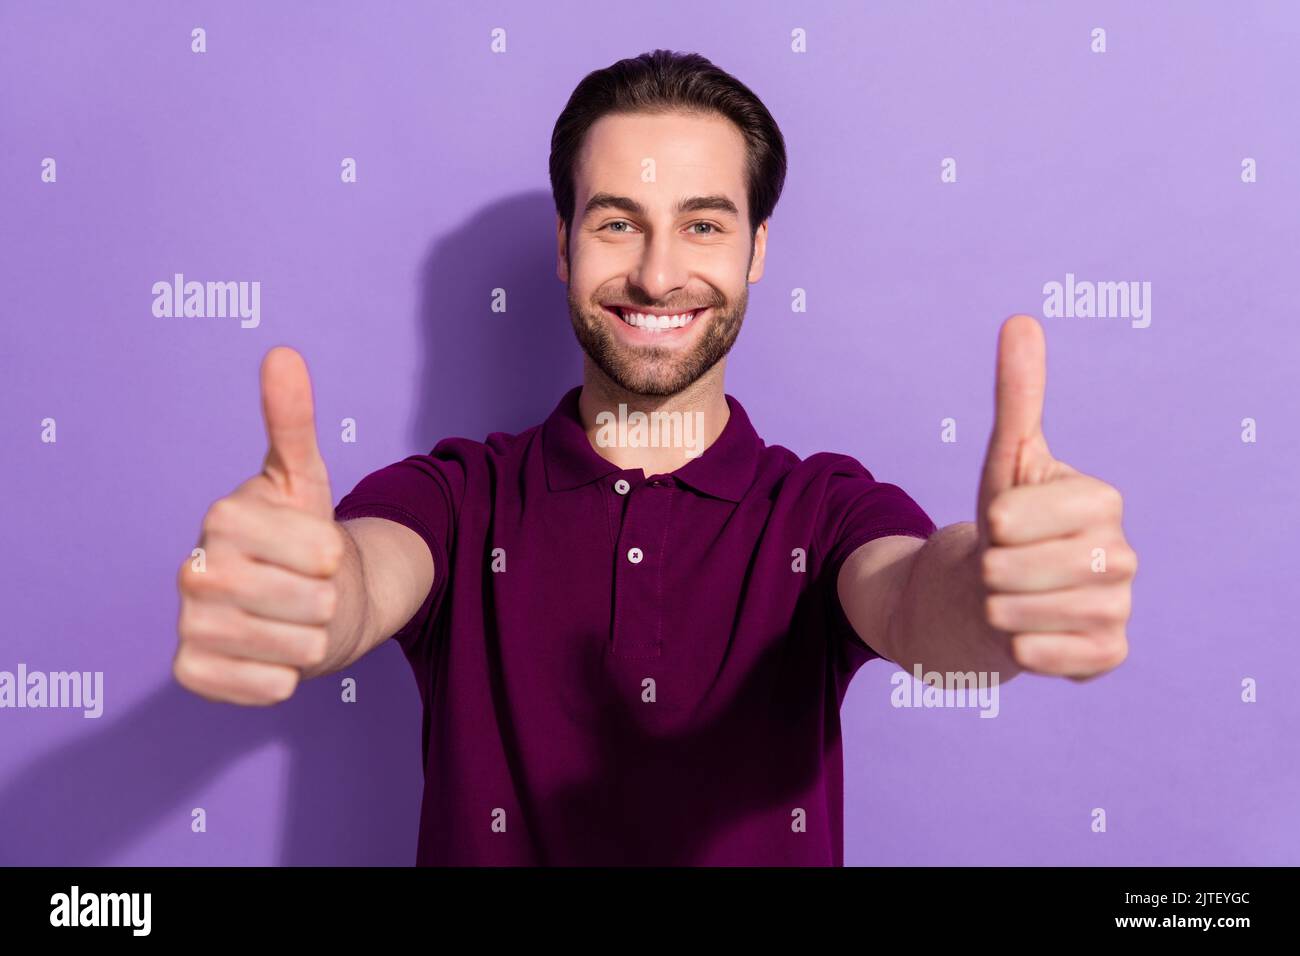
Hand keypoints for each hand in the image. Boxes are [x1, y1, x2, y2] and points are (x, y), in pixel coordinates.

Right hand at [174, 347, 344, 704]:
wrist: (291, 602)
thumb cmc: (302, 539)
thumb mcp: (304, 478)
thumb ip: (293, 419)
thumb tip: (282, 353)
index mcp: (223, 515)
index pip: (323, 551)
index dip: (336, 554)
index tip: (318, 548)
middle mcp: (193, 568)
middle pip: (313, 602)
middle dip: (327, 600)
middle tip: (306, 589)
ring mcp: (187, 622)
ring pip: (300, 648)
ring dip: (312, 638)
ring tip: (292, 618)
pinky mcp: (191, 671)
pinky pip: (270, 686)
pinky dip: (286, 675)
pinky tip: (271, 653)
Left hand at [975, 315, 1136, 680]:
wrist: (1001, 593)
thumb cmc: (1005, 524)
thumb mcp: (1004, 460)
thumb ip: (1018, 396)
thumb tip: (1021, 321)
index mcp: (1102, 501)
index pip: (1015, 517)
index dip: (992, 523)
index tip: (998, 522)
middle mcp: (1123, 555)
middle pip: (1012, 569)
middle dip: (986, 568)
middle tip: (1000, 566)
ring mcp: (1119, 608)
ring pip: (1017, 614)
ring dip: (994, 607)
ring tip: (1008, 596)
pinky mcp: (1108, 655)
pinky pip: (1039, 656)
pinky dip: (1015, 648)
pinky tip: (1025, 633)